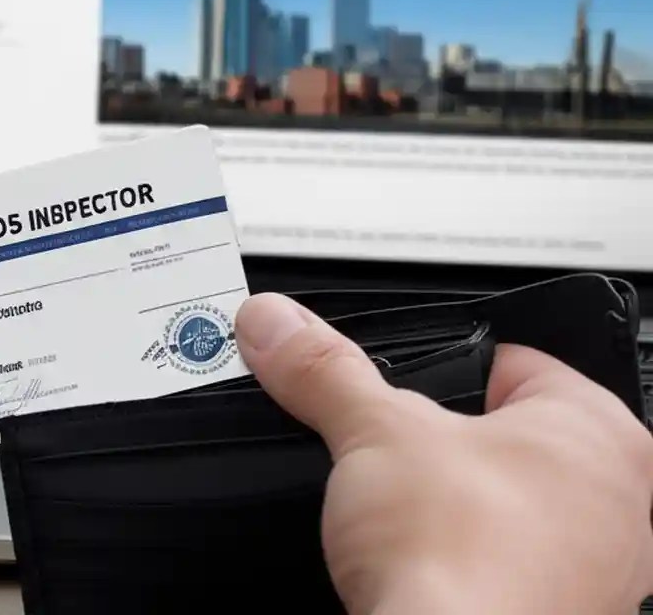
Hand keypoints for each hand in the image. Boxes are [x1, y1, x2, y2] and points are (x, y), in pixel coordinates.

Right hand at [235, 293, 652, 614]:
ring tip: (410, 517)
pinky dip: (468, 563)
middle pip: (509, 438)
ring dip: (460, 508)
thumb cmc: (457, 561)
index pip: (514, 363)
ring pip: (511, 507)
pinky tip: (427, 570)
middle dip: (445, 445)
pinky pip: (510, 569)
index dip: (443, 367)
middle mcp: (621, 502)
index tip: (398, 386)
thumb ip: (323, 370)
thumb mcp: (371, 434)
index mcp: (597, 432)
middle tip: (395, 456)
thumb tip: (276, 323)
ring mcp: (601, 571)